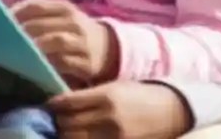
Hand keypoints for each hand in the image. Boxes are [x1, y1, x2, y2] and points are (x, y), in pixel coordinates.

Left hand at [13, 0, 118, 83]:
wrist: (109, 49)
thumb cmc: (74, 32)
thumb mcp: (61, 18)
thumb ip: (37, 16)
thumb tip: (4, 18)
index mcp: (64, 8)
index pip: (35, 6)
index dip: (16, 14)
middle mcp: (74, 22)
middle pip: (41, 25)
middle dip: (21, 33)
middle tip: (3, 41)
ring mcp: (81, 43)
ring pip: (54, 41)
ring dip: (34, 47)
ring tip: (16, 53)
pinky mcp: (86, 64)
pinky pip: (64, 63)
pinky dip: (48, 65)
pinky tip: (34, 67)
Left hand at [48, 82, 192, 138]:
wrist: (171, 111)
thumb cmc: (139, 95)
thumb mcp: (114, 87)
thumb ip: (89, 95)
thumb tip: (61, 102)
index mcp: (105, 96)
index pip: (68, 102)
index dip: (54, 104)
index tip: (49, 104)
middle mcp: (108, 117)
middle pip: (68, 123)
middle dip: (58, 121)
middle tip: (56, 118)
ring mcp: (114, 136)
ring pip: (75, 138)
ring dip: (66, 134)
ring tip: (66, 129)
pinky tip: (80, 136)